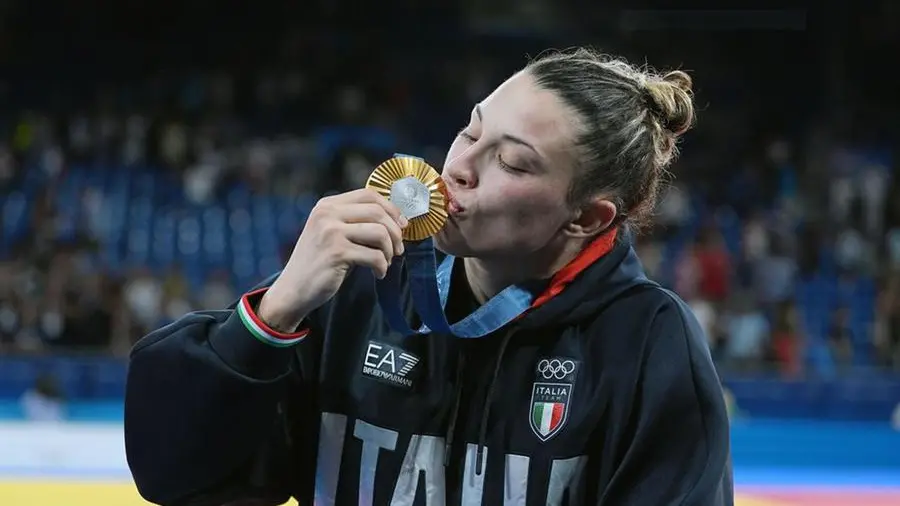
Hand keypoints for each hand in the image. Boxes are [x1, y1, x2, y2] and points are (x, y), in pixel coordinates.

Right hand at [257, 189, 406, 330]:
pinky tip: (378, 273)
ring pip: (379, 233)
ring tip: (386, 262)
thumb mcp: (332, 232)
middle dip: (395, 232)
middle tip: (398, 249)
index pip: (369, 194)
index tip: (402, 225)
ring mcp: (331, 232)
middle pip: (377, 212)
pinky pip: (374, 256)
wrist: (293, 289)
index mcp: (327, 205)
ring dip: (389, 250)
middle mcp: (327, 214)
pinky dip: (382, 267)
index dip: (391, 208)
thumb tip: (397, 218)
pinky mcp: (336, 253)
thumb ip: (355, 221)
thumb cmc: (319, 262)